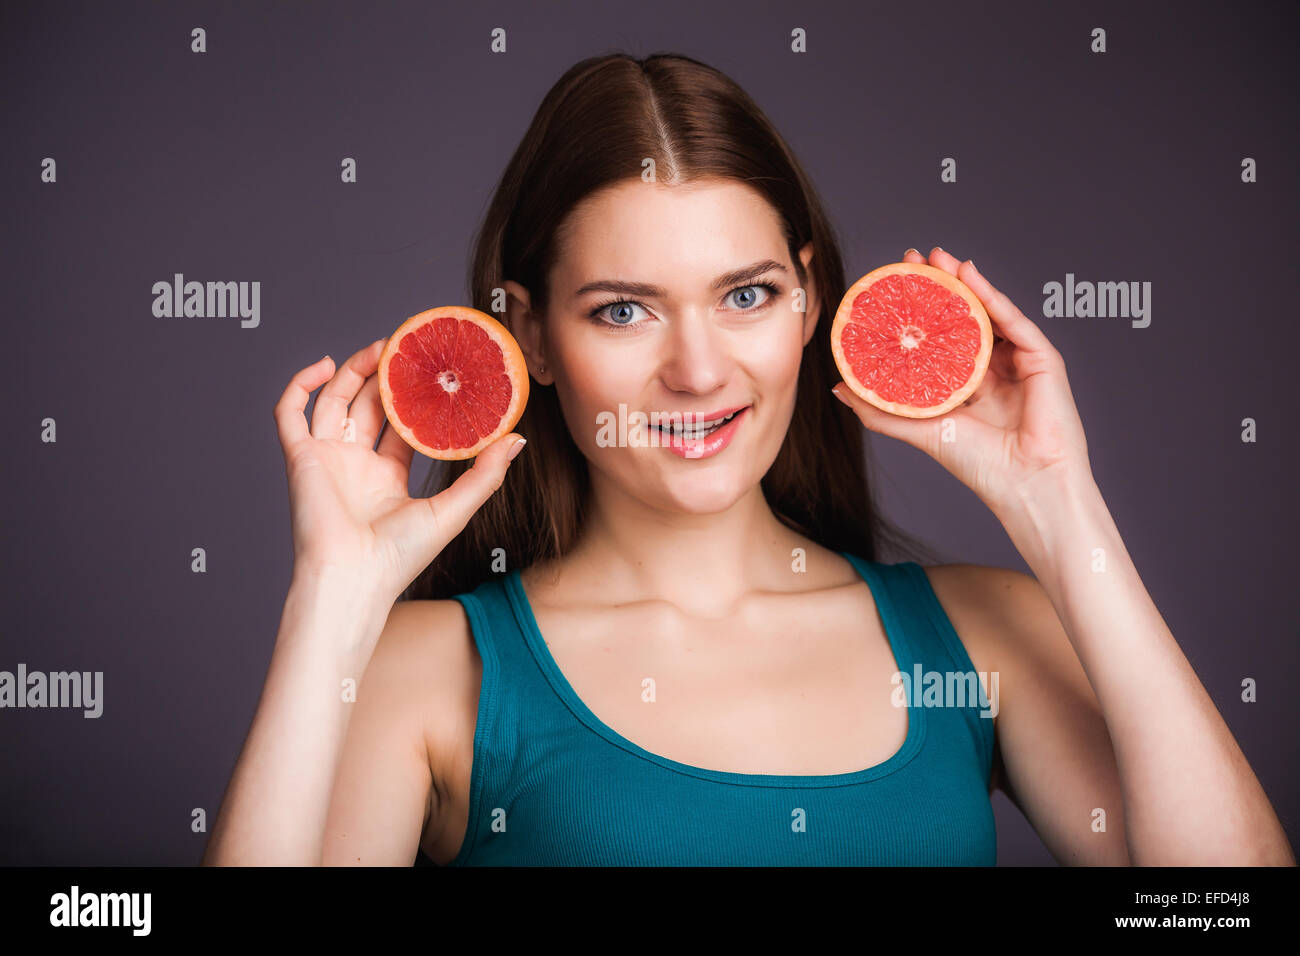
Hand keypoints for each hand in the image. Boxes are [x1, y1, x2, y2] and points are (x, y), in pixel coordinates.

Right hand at [273, 339, 524, 603]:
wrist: (355, 578)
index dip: (414, 397)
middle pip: (369, 406)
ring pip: (334, 401)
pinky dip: (300, 386)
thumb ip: (485, 474)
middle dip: (385, 375)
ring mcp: (327, 460)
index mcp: (387, 477)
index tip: (432, 369)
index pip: (401, 426)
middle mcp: (356, 465)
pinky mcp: (301, 459)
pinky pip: (290, 413)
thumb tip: (517, 438)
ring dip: (352, 371)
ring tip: (378, 347)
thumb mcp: (454, 510)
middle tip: (405, 346)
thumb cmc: (401, 556)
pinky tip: (325, 364)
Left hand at [831, 246, 1092, 515]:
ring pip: (989, 312)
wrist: (1025, 485)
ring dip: (963, 281)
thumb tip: (838, 388)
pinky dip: (991, 295)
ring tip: (936, 258)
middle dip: (939, 286)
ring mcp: (1019, 362)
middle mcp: (992, 370)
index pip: (940, 339)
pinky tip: (968, 274)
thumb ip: (880, 410)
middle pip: (964, 318)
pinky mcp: (1043, 359)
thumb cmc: (978, 465)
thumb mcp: (920, 429)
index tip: (893, 287)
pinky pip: (1014, 319)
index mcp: (965, 386)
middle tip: (912, 260)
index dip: (919, 312)